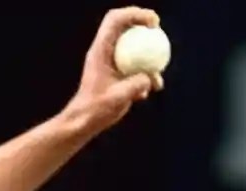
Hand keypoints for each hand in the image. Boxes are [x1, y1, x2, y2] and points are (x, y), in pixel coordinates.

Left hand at [64, 7, 163, 134]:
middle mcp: (105, 52)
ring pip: (135, 46)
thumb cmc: (95, 110)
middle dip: (145, 24)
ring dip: (150, 55)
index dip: (135, 14)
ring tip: (156, 77)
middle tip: (160, 34)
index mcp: (100, 51)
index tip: (153, 24)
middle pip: (126, 26)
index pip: (115, 20)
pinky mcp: (119, 72)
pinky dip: (146, 74)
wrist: (84, 122)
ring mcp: (113, 61)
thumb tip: (152, 77)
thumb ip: (135, 85)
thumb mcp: (117, 98)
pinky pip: (138, 64)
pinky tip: (149, 91)